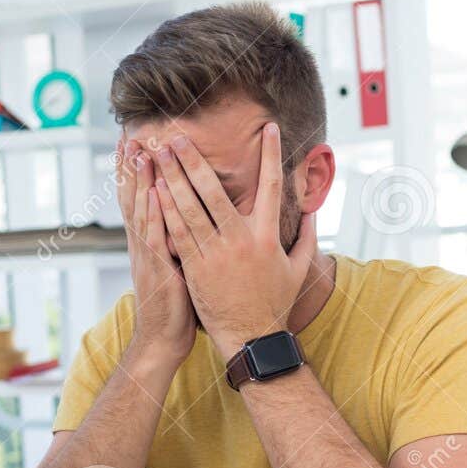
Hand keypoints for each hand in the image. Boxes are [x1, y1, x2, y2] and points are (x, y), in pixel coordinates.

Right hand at [115, 137, 196, 371]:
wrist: (163, 340)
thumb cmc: (176, 305)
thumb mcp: (175, 265)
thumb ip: (177, 239)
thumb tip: (189, 217)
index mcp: (148, 241)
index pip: (138, 198)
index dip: (134, 171)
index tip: (133, 142)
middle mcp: (142, 244)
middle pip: (132, 197)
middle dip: (130, 166)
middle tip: (129, 134)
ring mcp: (147, 256)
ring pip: (140, 211)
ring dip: (138, 181)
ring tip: (139, 150)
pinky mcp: (158, 271)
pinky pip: (154, 238)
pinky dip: (153, 214)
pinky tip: (154, 192)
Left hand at [152, 123, 316, 358]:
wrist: (252, 339)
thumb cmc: (274, 304)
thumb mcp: (299, 270)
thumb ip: (307, 239)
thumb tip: (312, 214)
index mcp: (268, 235)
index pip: (271, 186)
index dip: (272, 155)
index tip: (269, 128)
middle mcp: (241, 240)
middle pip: (214, 190)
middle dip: (194, 160)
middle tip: (179, 136)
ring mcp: (216, 253)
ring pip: (190, 207)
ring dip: (172, 177)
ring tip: (159, 155)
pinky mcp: (195, 267)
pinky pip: (177, 232)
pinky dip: (166, 209)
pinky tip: (154, 189)